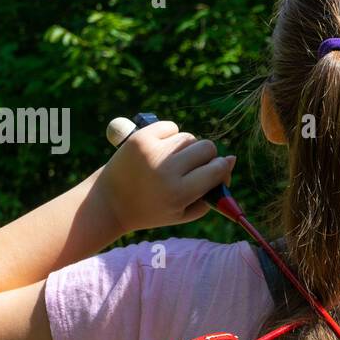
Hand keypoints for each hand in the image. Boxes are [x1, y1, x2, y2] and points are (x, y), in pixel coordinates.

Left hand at [94, 120, 235, 233]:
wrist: (109, 202)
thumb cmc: (152, 210)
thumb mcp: (183, 213)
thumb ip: (212, 194)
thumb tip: (231, 160)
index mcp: (179, 193)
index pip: (217, 169)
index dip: (223, 169)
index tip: (221, 171)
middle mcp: (167, 170)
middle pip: (207, 147)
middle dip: (208, 157)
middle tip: (198, 167)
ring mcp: (153, 151)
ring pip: (189, 137)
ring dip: (187, 149)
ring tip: (173, 163)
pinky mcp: (140, 137)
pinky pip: (170, 127)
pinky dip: (170, 136)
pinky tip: (161, 150)